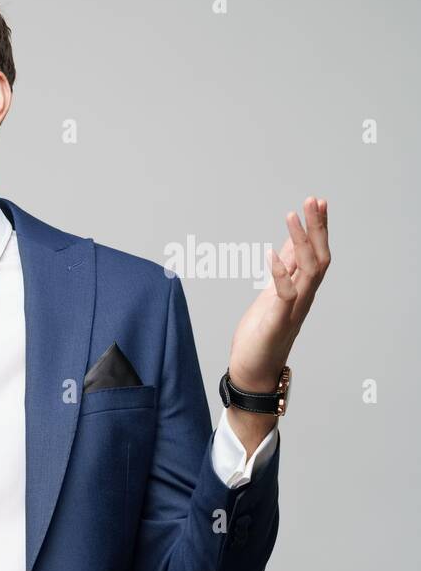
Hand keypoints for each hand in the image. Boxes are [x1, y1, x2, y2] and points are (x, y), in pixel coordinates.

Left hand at [225, 196, 330, 445]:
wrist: (253, 370)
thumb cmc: (260, 334)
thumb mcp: (271, 295)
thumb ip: (282, 274)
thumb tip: (285, 248)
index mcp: (300, 288)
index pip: (314, 252)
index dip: (316, 227)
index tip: (316, 202)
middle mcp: (302, 296)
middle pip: (318, 255)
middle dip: (316, 227)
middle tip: (314, 200)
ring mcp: (293, 308)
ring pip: (308, 270)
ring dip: (300, 242)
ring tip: (293, 217)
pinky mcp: (278, 321)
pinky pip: (286, 294)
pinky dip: (281, 273)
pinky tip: (271, 255)